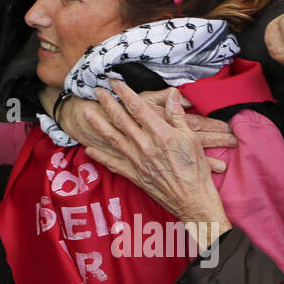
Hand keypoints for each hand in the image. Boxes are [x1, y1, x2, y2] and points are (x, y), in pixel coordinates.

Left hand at [86, 84, 232, 241]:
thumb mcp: (192, 138)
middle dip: (108, 103)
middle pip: (121, 120)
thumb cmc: (196, 170)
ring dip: (98, 124)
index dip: (125, 93)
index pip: (139, 108)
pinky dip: (100, 156)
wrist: (193, 200)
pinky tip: (89, 149)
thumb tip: (172, 95)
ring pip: (113, 139)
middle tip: (97, 91)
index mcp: (161, 134)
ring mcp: (138, 162)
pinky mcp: (135, 176)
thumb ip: (178, 116)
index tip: (115, 82)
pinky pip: (114, 164)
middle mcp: (146, 146)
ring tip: (87, 113)